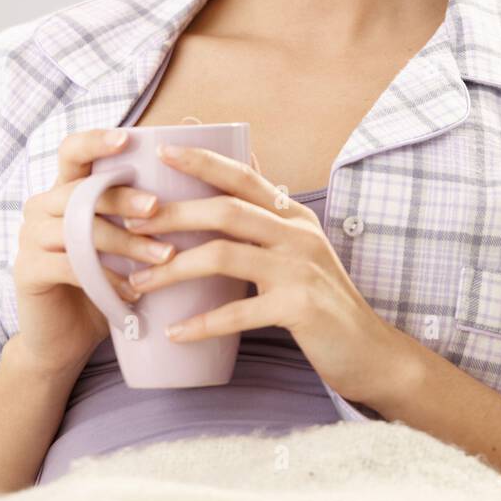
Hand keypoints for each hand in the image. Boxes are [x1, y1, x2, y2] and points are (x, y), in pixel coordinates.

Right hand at [14, 129, 176, 376]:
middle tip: (157, 209)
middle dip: (123, 197)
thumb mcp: (129, 239)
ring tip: (163, 259)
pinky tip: (133, 291)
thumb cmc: (110, 280)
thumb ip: (149, 205)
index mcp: (65, 188)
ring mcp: (28, 237)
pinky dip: (106, 278)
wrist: (67, 340)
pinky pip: (70, 266)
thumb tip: (206, 149)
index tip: (128, 139)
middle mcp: (41, 205)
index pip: (72, 150)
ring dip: (125, 243)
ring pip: (79, 229)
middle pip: (81, 189)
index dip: (96, 140)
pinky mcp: (26, 270)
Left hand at [123, 143, 398, 408]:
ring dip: (174, 268)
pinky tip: (174, 332)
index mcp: (294, 215)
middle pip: (226, 209)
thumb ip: (269, 215)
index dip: (202, 160)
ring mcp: (300, 269)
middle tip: (130, 223)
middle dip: (173, 213)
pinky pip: (239, 312)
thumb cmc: (323, 299)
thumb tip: (241, 169)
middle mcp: (298, 233)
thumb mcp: (300, 247)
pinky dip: (202, 322)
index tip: (162, 149)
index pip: (243, 175)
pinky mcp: (299, 308)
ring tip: (137, 283)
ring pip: (224, 254)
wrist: (370, 351)